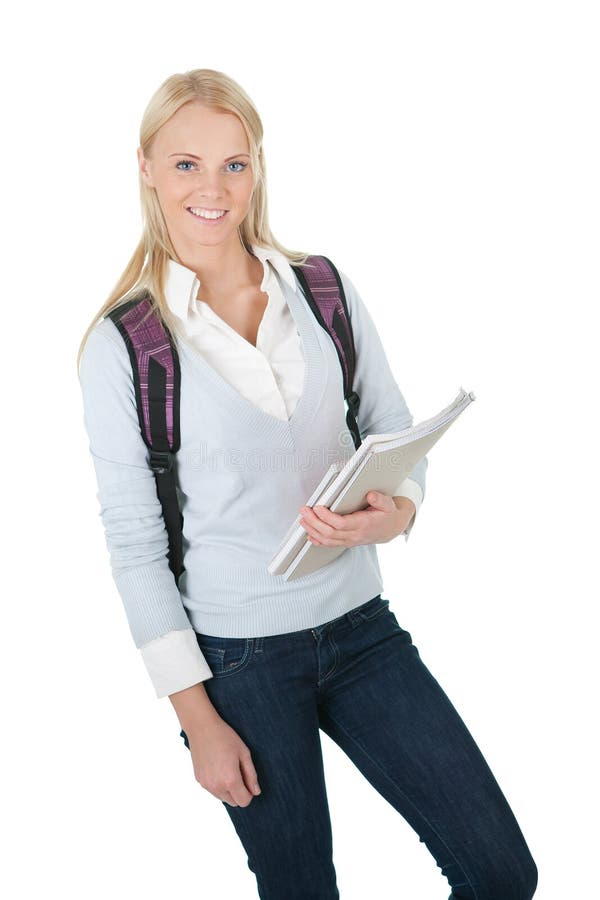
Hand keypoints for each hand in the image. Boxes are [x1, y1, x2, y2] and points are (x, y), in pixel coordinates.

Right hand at [185, 716, 261, 807]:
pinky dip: (218, 784)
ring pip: (222, 798)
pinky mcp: (199, 780)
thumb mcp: (244, 753)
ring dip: (228, 790)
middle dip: (239, 792)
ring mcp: (206, 784)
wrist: (202, 728)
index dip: (249, 793)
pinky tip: (218, 767)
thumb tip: (256, 792)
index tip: (248, 780)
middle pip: (233, 802)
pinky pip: (212, 790)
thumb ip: (251, 775)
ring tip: (228, 768)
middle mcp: (216, 786)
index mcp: (230, 780)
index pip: (244, 801)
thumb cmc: (225, 737)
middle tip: (239, 772)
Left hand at [298, 492, 414, 546]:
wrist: (392, 528)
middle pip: (330, 533)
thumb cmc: (388, 514)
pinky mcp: (347, 542)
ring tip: (303, 520)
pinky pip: (330, 544)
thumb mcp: (388, 504)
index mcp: (363, 524)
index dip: (326, 517)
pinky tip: (309, 535)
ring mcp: (350, 541)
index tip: (317, 507)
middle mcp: (355, 535)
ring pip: (327, 540)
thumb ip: (380, 499)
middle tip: (305, 511)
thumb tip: (370, 495)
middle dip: (314, 522)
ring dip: (313, 530)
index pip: (340, 524)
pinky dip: (317, 541)